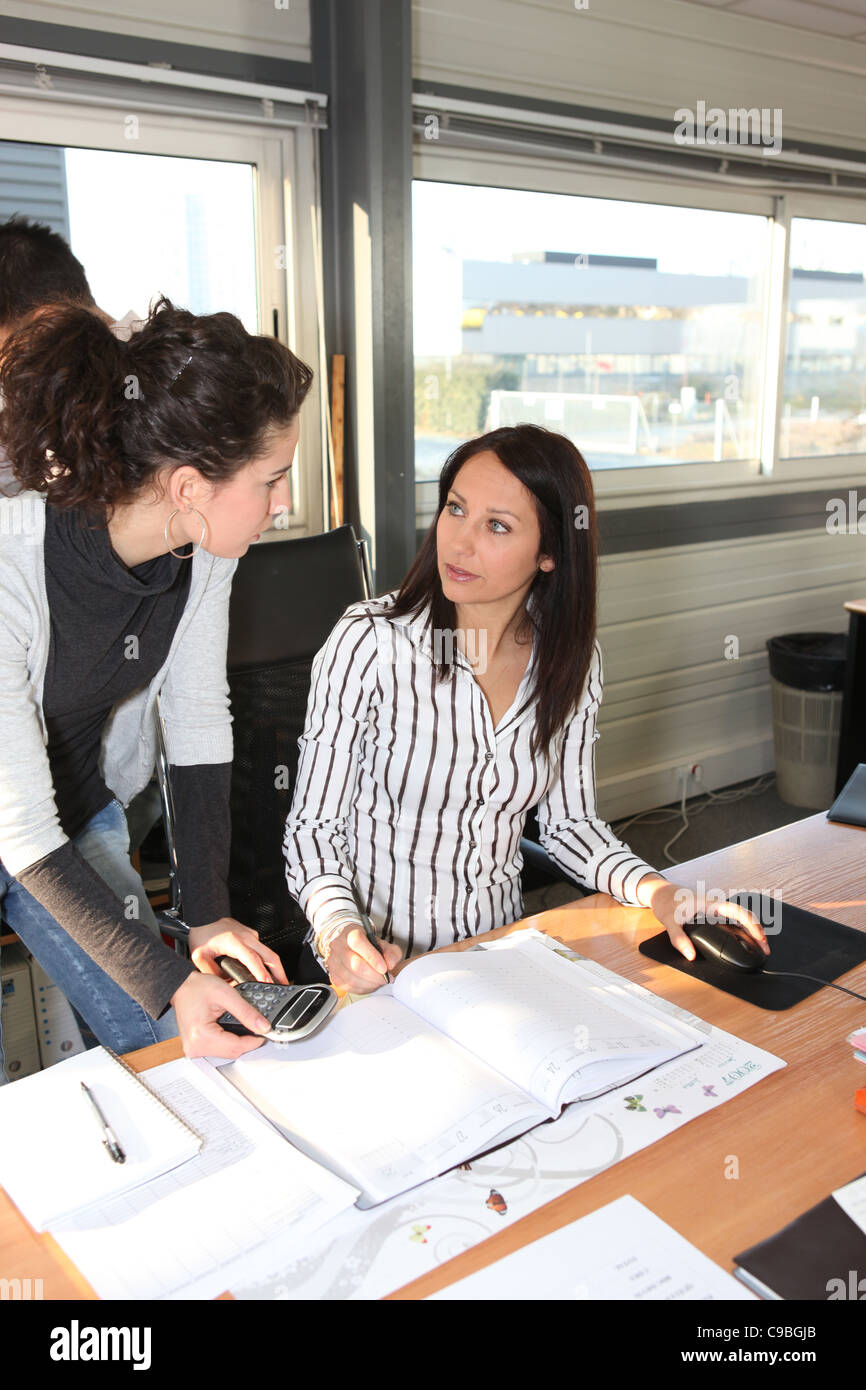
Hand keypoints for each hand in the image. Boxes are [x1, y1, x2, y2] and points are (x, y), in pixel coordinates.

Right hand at [170, 971, 273, 1058]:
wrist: (180, 987)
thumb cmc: (197, 987)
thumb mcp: (226, 994)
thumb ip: (247, 1012)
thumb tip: (264, 1026)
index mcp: (201, 1036)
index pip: (237, 1046)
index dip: (255, 1040)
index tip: (267, 1031)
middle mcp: (195, 1047)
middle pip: (233, 1052)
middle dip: (248, 1040)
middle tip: (258, 1026)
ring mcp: (194, 1049)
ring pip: (227, 1053)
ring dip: (239, 1041)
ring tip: (245, 1025)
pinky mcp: (196, 1048)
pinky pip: (220, 1050)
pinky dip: (230, 1040)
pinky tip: (233, 1029)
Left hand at [188, 918, 288, 984]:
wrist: (204, 915)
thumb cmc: (201, 931)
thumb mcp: (199, 956)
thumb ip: (212, 973)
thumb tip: (224, 984)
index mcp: (234, 942)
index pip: (252, 959)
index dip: (261, 972)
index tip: (268, 983)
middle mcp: (246, 937)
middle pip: (270, 955)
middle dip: (280, 972)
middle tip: (284, 985)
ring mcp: (250, 935)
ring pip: (269, 952)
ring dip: (275, 968)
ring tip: (277, 982)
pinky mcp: (251, 935)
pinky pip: (262, 949)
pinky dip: (267, 961)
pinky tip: (266, 970)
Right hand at [323, 924, 402, 993]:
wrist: (348, 946)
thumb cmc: (365, 944)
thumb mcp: (382, 943)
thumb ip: (391, 952)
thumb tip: (390, 964)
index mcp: (350, 934)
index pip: (358, 943)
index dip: (373, 958)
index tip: (385, 968)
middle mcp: (338, 946)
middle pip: (355, 965)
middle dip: (375, 975)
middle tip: (386, 978)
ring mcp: (333, 962)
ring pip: (352, 979)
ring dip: (370, 983)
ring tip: (379, 980)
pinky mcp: (333, 977)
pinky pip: (349, 987)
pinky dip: (363, 988)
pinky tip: (369, 983)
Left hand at [636, 875, 769, 960]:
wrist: (660, 892)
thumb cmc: (666, 902)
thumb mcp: (669, 921)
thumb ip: (678, 938)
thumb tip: (691, 955)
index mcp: (711, 904)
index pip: (738, 912)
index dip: (753, 925)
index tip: (761, 938)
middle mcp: (717, 905)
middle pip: (744, 916)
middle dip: (758, 931)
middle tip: (765, 949)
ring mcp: (716, 909)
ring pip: (740, 918)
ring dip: (751, 931)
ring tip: (759, 948)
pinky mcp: (713, 913)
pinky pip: (732, 921)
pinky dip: (742, 930)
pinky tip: (743, 942)